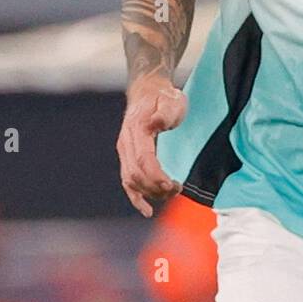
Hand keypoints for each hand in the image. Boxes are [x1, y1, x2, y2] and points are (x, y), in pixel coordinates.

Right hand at [117, 76, 187, 217]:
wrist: (148, 91)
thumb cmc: (163, 96)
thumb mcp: (171, 99)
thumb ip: (166, 111)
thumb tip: (157, 122)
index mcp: (136, 129)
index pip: (142, 158)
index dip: (155, 174)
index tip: (171, 184)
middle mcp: (126, 142)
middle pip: (136, 173)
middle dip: (156, 187)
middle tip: (178, 188)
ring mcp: (124, 151)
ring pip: (132, 181)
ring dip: (151, 192)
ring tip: (172, 192)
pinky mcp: (127, 158)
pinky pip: (127, 182)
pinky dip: (135, 199)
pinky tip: (147, 211)